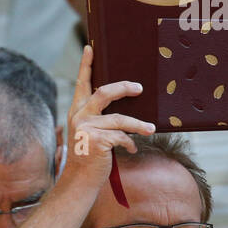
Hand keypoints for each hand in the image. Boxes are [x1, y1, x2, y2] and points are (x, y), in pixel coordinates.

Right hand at [62, 45, 154, 189]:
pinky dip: (130, 143)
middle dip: (124, 88)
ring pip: (119, 119)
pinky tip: (132, 149)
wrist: (80, 180)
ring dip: (138, 125)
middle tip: (139, 88)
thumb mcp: (91, 132)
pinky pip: (121, 137)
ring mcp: (86, 128)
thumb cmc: (90, 155)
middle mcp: (79, 116)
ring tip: (150, 129)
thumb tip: (126, 103)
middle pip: (104, 93)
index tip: (90, 47)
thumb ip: (101, 118)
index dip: (86, 65)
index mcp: (77, 110)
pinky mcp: (96, 141)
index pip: (82, 83)